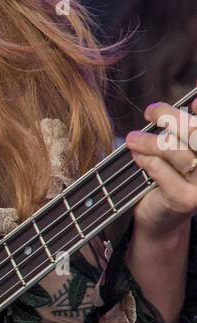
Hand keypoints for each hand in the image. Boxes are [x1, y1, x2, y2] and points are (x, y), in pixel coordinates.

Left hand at [125, 99, 196, 237]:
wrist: (161, 220)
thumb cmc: (170, 179)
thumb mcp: (180, 152)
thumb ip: (186, 131)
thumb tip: (195, 103)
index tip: (193, 102)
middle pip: (196, 133)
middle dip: (171, 117)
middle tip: (149, 112)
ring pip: (177, 151)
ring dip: (150, 141)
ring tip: (133, 139)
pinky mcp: (184, 199)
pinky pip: (162, 170)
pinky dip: (147, 159)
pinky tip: (137, 156)